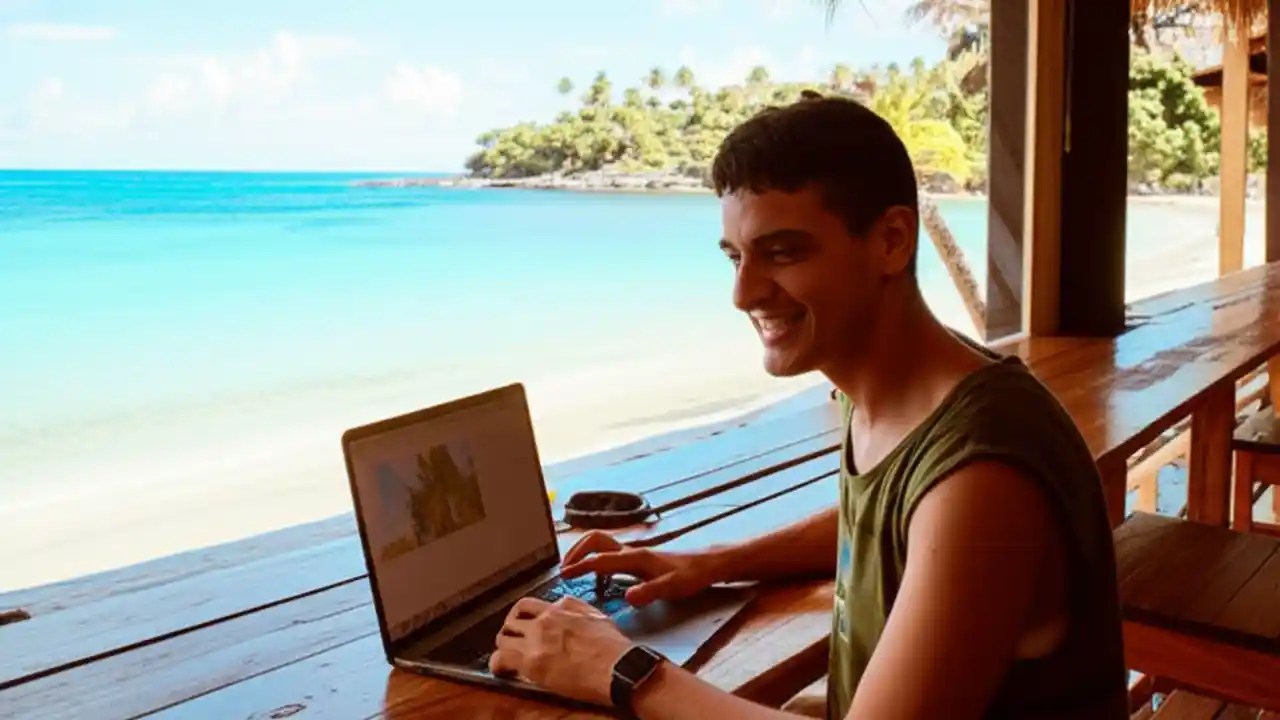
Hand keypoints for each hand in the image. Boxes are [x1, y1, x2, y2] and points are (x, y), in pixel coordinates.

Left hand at [489, 596, 631, 705]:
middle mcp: (546, 618)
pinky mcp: (531, 661)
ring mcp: (536, 638)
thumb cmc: (615, 647)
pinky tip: (501, 669)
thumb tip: (570, 614)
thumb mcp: (599, 617)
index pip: (533, 605)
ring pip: (503, 636)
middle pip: (514, 616)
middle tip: (514, 639)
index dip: (527, 617)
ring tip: (507, 655)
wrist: (617, 666)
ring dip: (504, 645)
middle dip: (512, 628)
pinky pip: (501, 658)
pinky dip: (498, 664)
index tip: (529, 626)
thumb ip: (579, 611)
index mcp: (563, 606)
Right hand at [560, 531, 725, 606]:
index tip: (563, 576)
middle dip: (576, 551)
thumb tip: (626, 598)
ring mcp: (634, 552)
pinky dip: (596, 557)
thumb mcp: (672, 588)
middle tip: (564, 570)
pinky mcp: (638, 557)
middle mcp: (631, 551)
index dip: (580, 567)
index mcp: (635, 558)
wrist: (707, 564)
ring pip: (601, 543)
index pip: (599, 560)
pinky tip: (597, 574)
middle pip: (595, 540)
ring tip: (573, 569)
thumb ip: (649, 592)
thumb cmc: (691, 576)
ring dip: (584, 551)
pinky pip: (609, 551)